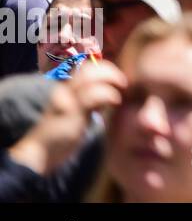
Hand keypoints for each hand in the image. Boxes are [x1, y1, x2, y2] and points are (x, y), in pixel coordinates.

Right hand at [10, 61, 126, 173]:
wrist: (40, 153)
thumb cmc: (62, 134)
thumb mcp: (78, 112)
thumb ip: (90, 100)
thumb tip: (110, 90)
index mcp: (66, 89)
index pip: (86, 68)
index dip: (105, 69)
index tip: (117, 80)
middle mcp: (64, 90)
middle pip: (88, 68)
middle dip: (110, 71)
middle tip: (122, 83)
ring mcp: (66, 99)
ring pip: (89, 76)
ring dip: (111, 79)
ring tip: (120, 91)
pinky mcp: (70, 112)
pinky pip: (92, 95)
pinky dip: (108, 94)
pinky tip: (114, 102)